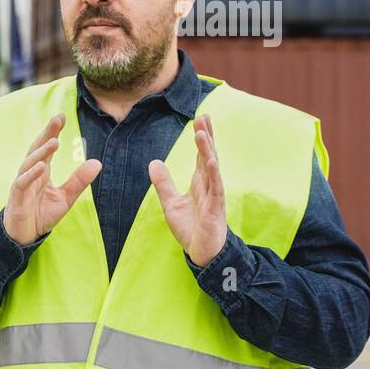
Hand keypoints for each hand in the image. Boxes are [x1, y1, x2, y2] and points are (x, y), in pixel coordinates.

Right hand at [2, 113, 101, 245]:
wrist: (25, 236)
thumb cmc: (41, 214)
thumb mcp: (65, 198)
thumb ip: (79, 181)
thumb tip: (97, 163)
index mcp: (41, 171)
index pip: (46, 147)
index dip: (53, 132)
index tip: (61, 116)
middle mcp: (30, 173)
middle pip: (37, 149)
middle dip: (46, 133)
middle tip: (57, 118)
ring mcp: (22, 184)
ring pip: (29, 163)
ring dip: (41, 152)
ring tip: (54, 142)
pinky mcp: (17, 198)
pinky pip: (22, 183)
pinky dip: (31, 174)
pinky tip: (42, 167)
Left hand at [148, 113, 227, 267]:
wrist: (201, 252)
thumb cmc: (190, 228)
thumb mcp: (171, 203)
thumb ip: (163, 183)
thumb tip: (153, 162)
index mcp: (199, 183)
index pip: (199, 155)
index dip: (200, 138)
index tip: (199, 119)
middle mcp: (209, 185)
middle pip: (207, 156)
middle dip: (206, 136)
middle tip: (203, 116)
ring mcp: (214, 195)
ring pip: (211, 168)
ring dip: (207, 150)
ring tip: (202, 132)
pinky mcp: (215, 208)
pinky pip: (215, 187)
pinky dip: (213, 173)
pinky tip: (211, 159)